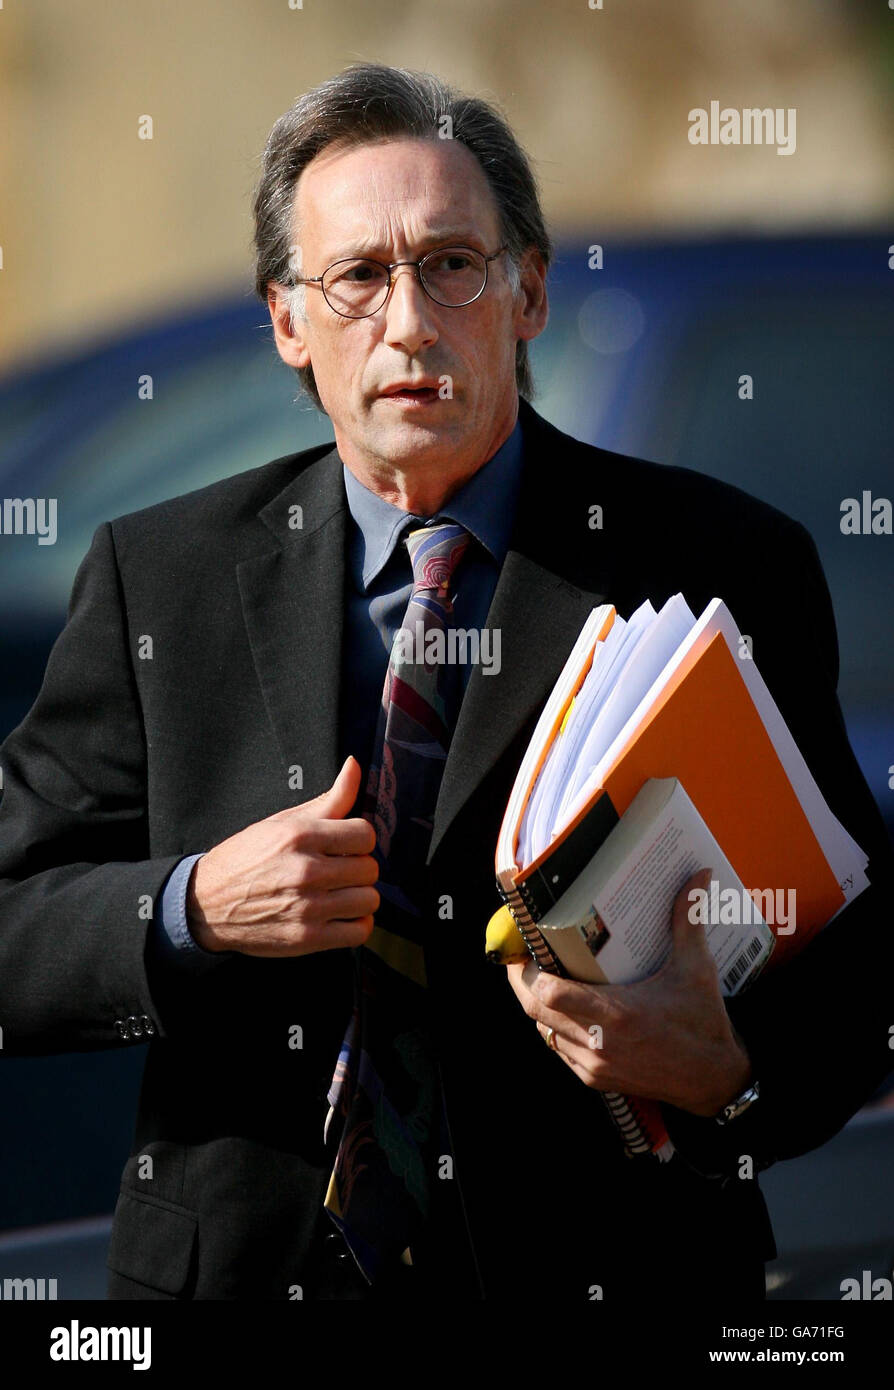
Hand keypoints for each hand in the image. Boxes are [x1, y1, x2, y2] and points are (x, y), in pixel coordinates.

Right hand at [186, 756, 378, 956]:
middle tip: (340, 871)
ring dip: (359, 897)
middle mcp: (306, 870)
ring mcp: (307, 906)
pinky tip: (342, 915)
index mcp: (300, 836)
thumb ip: (329, 798)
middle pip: (370, 868)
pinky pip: (358, 932)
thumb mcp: (283, 821)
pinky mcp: (307, 937)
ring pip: (369, 900)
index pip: (365, 834)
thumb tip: (356, 765)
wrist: (205, 904)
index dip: (358, 840)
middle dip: (358, 868)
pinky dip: (356, 925)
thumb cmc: (247, 858)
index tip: (346, 846)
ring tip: (341, 893)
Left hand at [505, 868, 752, 1115]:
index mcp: (618, 1015)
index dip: (531, 971)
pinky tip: (566, 1008)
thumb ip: (688, 920)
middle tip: (524, 957)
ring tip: (545, 977)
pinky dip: (555, 1028)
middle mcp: (599, 1043)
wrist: (713, 1080)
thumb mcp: (697, 969)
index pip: (552, 995)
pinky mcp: (596, 1079)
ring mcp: (594, 1065)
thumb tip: (698, 876)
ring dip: (539, 1005)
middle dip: (523, 982)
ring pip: (544, 1031)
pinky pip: (560, 1049)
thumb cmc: (703, 1024)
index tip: (529, 947)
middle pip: (535, 1010)